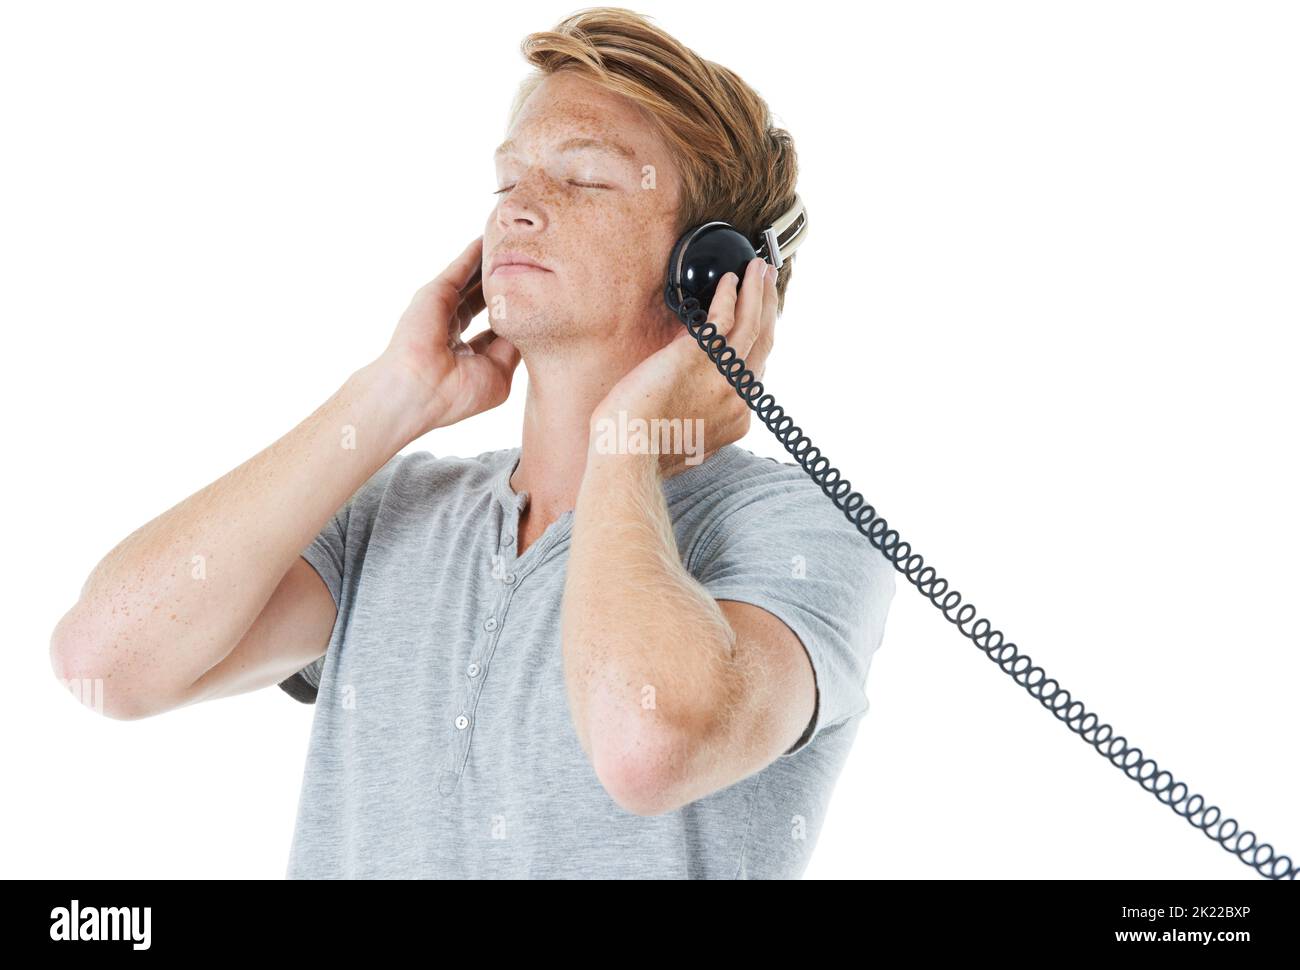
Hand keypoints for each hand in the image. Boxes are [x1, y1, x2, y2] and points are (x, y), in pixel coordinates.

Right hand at [376, 236, 521, 433]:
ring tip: (514, 249)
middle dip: (504, 289)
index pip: (496, 330)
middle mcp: (453, 332)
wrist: (420, 389)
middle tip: (528, 269)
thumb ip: (513, 348)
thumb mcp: (498, 374)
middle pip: (485, 303)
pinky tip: (489, 238)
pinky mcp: (436, 293)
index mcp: (466, 356)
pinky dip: (473, 253)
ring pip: (473, 283)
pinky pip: (460, 268)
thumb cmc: (458, 392)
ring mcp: (443, 311)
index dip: (515, 318)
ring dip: (491, 267)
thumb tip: (531, 325)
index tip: (539, 304)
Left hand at [592, 256, 777, 474]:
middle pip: (762, 343)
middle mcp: (737, 396)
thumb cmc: (644, 451)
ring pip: (751, 325)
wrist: (630, 450)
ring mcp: (723, 375)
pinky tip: (729, 279)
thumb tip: (694, 398)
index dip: (756, 344)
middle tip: (769, 283)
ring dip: (757, 293)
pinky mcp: (699, 356)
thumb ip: (700, 418)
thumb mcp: (688, 441)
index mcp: (736, 418)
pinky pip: (723, 317)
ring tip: (759, 269)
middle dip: (768, 309)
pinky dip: (730, 295)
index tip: (755, 325)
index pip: (754, 374)